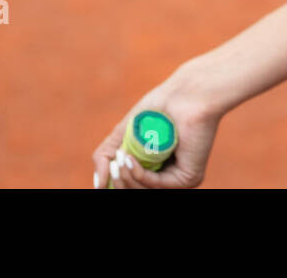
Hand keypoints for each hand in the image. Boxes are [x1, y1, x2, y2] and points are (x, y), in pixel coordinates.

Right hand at [92, 64, 221, 188]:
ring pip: (143, 191)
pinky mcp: (189, 178)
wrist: (185, 94)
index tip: (103, 174)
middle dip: (118, 182)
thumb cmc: (157, 108)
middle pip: (135, 191)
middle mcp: (167, 177)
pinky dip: (138, 174)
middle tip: (112, 164)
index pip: (130, 185)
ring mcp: (179, 179)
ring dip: (125, 178)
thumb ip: (105, 157)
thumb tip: (97, 185)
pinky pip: (157, 185)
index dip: (114, 183)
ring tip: (119, 158)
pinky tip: (129, 160)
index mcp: (154, 168)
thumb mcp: (122, 134)